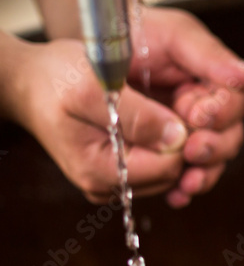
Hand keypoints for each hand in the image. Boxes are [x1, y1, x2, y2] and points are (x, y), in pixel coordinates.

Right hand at [10, 8, 243, 206]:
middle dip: (191, 140)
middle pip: (177, 174)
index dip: (188, 136)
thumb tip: (178, 137)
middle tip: (192, 103)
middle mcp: (111, 186)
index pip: (170, 167)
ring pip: (175, 171)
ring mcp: (118, 181)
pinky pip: (163, 165)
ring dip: (186, 141)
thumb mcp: (92, 87)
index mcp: (100, 171)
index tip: (191, 104)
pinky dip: (174, 144)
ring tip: (180, 107)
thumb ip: (136, 116)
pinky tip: (172, 120)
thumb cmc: (55, 79)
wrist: (30, 82)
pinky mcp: (124, 170)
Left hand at [127, 7, 243, 206]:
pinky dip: (179, 187)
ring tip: (188, 182)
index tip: (198, 116)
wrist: (65, 64)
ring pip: (209, 162)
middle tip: (193, 150)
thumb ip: (208, 57)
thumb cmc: (120, 35)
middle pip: (229, 137)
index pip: (234, 101)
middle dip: (214, 147)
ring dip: (202, 173)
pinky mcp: (159, 157)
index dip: (222, 113)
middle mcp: (200, 109)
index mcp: (209, 78)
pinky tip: (176, 193)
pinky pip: (179, 178)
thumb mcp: (167, 36)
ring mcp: (182, 135)